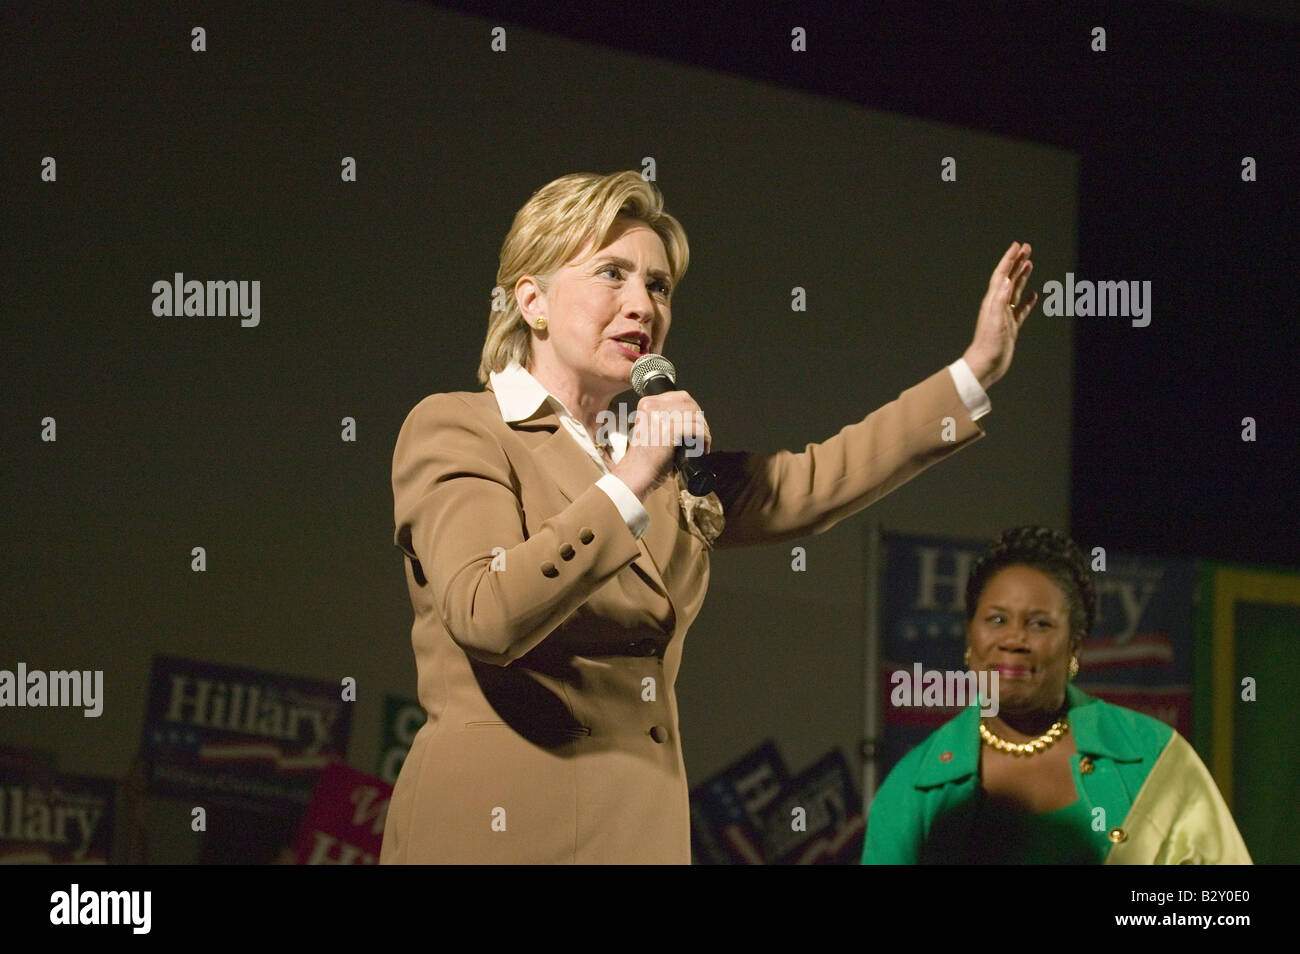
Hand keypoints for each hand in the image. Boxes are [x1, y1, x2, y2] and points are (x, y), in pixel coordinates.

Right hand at [609, 390, 711, 500]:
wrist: (635, 474)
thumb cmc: (644, 458)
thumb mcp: (651, 429)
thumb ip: (664, 418)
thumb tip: (690, 416)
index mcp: (647, 404)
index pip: (680, 396)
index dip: (694, 409)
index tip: (698, 423)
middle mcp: (652, 406)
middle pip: (690, 404)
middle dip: (701, 419)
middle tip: (703, 435)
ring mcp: (660, 416)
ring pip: (695, 416)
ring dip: (704, 430)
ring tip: (704, 443)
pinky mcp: (669, 429)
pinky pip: (696, 428)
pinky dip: (704, 438)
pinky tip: (703, 447)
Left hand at [963, 241, 1036, 388]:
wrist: (985, 365)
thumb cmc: (988, 345)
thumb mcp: (995, 320)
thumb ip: (1000, 299)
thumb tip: (1007, 279)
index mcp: (993, 300)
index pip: (1002, 274)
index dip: (1009, 259)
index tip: (1017, 245)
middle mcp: (997, 305)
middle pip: (1009, 278)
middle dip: (1017, 262)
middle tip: (1027, 248)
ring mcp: (1004, 315)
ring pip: (1015, 290)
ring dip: (1022, 276)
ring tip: (1029, 263)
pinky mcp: (1010, 326)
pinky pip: (1021, 309)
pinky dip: (1027, 300)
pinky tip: (1033, 295)